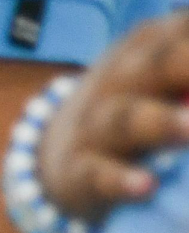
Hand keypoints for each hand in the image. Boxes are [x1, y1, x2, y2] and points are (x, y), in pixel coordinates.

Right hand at [38, 16, 188, 225]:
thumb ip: (187, 60)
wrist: (58, 148)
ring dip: (163, 123)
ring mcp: (97, 124)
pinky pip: (97, 175)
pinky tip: (146, 186)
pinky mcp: (79, 171)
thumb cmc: (143, 102)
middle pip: (160, 64)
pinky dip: (120, 180)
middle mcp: (123, 79)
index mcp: (152, 46)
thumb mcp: (171, 67)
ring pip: (126, 119)